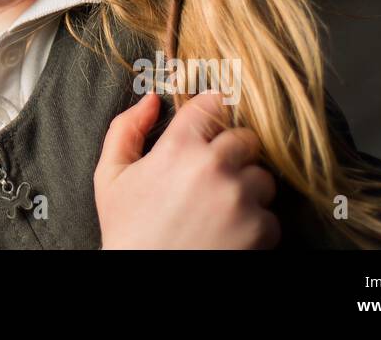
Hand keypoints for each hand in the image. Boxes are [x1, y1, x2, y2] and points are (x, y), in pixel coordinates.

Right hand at [95, 89, 279, 248]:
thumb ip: (126, 129)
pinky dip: (254, 225)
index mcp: (178, 147)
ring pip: (262, 176)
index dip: (211, 114)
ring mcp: (239, 198)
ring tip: (219, 209)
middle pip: (246, 138)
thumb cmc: (128, 231)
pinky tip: (227, 233)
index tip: (208, 130)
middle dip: (232, 154)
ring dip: (247, 189)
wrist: (144, 281)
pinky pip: (271, 216)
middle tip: (212, 177)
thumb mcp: (110, 176)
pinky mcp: (258, 229)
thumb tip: (152, 100)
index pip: (213, 104)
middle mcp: (213, 166)